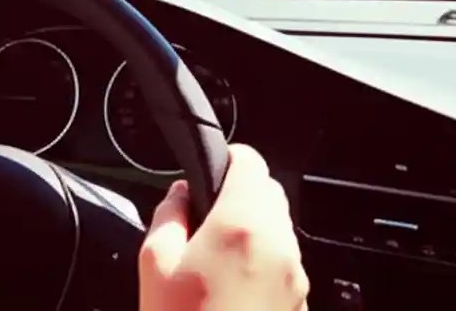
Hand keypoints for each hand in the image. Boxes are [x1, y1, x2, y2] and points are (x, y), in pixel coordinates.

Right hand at [139, 144, 308, 310]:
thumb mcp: (155, 265)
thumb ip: (168, 215)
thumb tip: (179, 196)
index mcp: (241, 225)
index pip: (250, 160)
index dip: (228, 159)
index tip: (212, 171)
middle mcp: (279, 246)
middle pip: (269, 193)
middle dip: (239, 197)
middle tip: (205, 223)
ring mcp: (295, 277)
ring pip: (278, 230)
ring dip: (253, 233)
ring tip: (216, 264)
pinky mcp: (300, 302)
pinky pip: (284, 266)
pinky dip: (263, 266)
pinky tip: (233, 290)